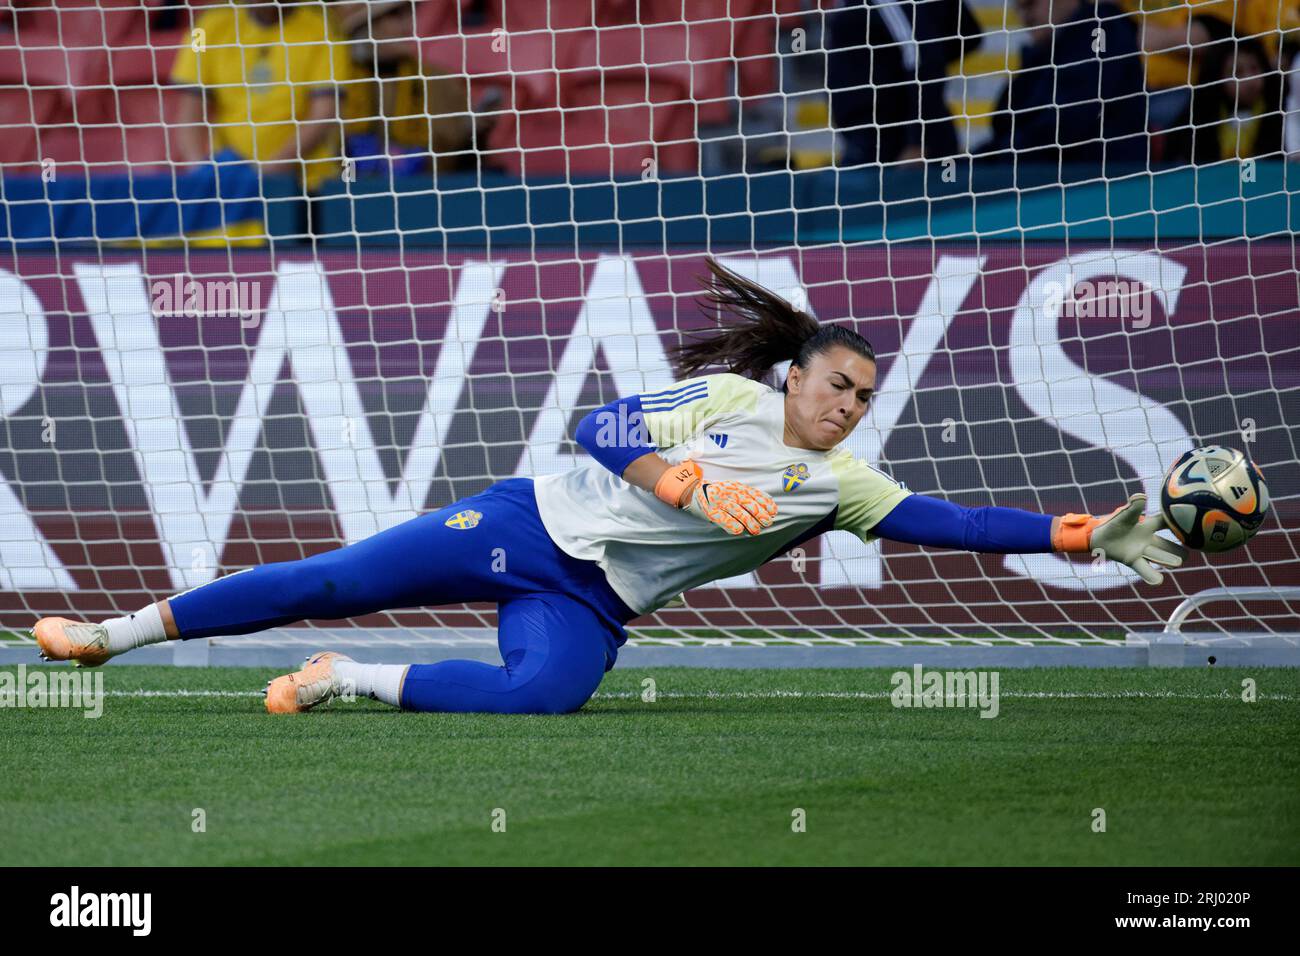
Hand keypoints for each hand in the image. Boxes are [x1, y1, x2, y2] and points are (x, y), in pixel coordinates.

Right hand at [683, 480, 777, 535]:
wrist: (694, 490)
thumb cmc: (719, 492)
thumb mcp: (734, 487)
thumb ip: (748, 493)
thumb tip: (769, 503)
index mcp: (737, 486)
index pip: (755, 494)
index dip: (766, 504)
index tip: (773, 512)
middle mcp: (730, 493)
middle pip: (749, 504)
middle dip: (761, 515)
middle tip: (767, 523)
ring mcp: (720, 501)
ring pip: (739, 513)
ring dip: (750, 523)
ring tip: (756, 530)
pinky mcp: (712, 511)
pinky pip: (725, 520)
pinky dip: (733, 526)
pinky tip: (739, 530)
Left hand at [1059, 493, 1187, 584]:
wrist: (1097, 536)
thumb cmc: (1113, 523)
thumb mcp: (1125, 514)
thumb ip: (1134, 507)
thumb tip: (1141, 496)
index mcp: (1149, 525)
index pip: (1168, 523)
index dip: (1180, 523)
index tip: (1195, 522)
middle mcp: (1149, 540)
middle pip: (1169, 545)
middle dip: (1179, 549)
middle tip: (1190, 551)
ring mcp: (1142, 551)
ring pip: (1160, 557)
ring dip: (1168, 559)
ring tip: (1178, 562)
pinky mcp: (1132, 561)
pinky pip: (1144, 569)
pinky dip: (1151, 576)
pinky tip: (1158, 582)